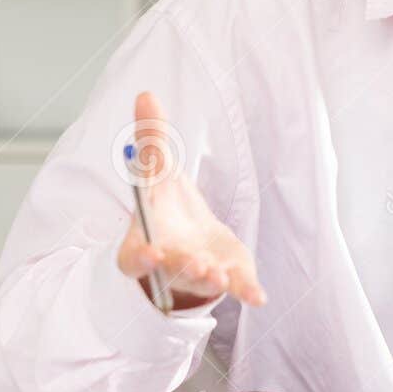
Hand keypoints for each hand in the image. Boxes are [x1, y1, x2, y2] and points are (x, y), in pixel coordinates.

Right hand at [116, 90, 265, 308]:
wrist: (189, 238)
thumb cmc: (165, 206)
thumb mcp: (157, 171)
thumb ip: (151, 138)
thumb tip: (145, 94)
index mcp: (145, 241)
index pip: (133, 256)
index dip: (139, 257)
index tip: (148, 252)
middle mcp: (169, 264)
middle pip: (172, 271)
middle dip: (184, 268)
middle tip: (198, 265)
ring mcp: (200, 273)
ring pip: (203, 281)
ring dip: (211, 279)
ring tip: (219, 276)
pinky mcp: (229, 275)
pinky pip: (238, 287)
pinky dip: (247, 290)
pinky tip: (258, 297)